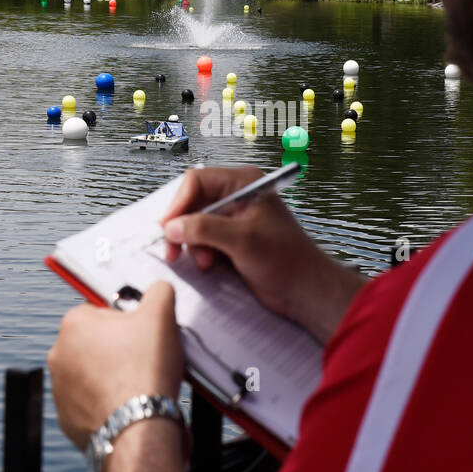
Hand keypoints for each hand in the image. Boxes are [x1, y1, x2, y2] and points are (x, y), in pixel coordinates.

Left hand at [48, 282, 182, 448]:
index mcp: (74, 324)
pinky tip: (128, 403)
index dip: (126, 321)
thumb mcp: (161, 316)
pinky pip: (89, 402)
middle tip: (143, 358)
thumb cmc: (144, 373)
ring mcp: (60, 389)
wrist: (138, 429)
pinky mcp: (67, 417)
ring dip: (110, 375)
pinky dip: (106, 402)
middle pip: (93, 342)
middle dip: (116, 348)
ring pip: (90, 373)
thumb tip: (158, 289)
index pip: (100, 310)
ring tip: (138, 383)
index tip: (142, 333)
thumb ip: (158, 292)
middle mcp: (58, 355)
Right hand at [159, 166, 366, 344]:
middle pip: (192, 202)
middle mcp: (237, 195)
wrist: (304, 290)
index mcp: (244, 183)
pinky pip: (203, 238)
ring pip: (194, 223)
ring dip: (193, 244)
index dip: (179, 204)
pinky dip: (201, 251)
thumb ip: (205, 229)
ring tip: (206, 262)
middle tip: (174, 251)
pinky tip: (211, 264)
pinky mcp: (231, 238)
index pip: (197, 181)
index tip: (168, 229)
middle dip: (184, 228)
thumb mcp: (242, 240)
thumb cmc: (285, 260)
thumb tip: (172, 227)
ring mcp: (234, 217)